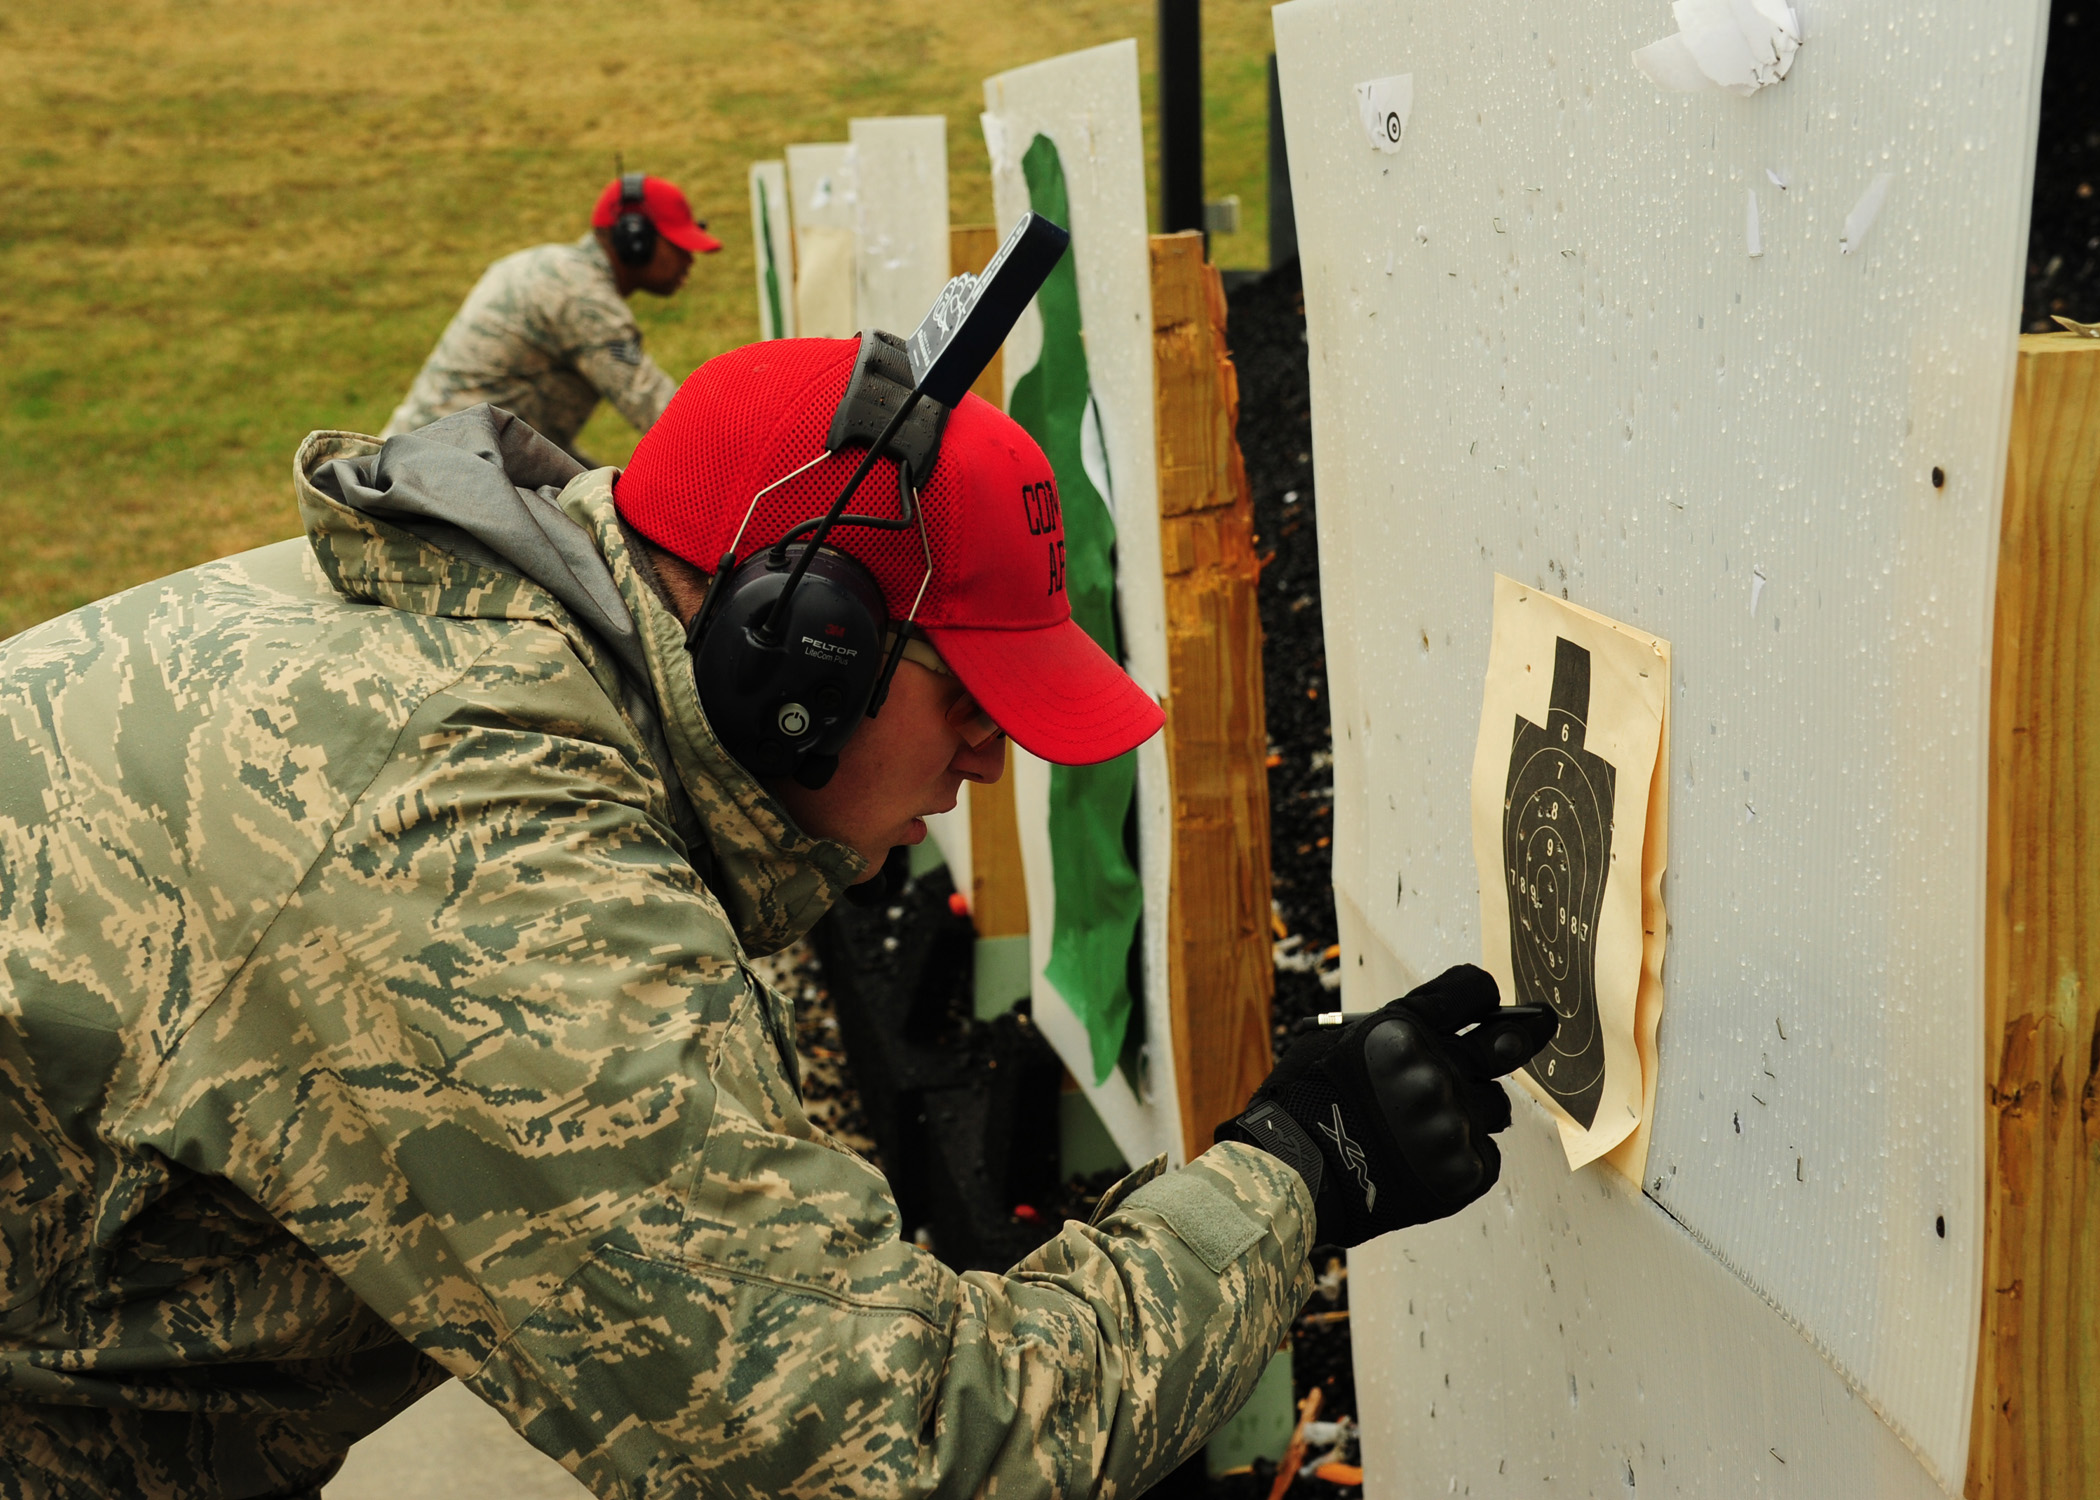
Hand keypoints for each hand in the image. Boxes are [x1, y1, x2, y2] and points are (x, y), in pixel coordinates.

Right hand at [1215, 965, 1555, 1247]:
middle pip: (1506, 1043)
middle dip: (1524, 1032)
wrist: (1292, 1180)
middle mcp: (1435, 1071)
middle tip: (1540, 1025)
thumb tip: (1439, 1026)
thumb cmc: (1305, 1103)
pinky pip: (1484, 1154)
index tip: (1486, 1001)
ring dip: (1471, 1109)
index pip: (1474, 990)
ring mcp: (1452, 1124)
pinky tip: (1427, 1159)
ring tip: (1428, 1125)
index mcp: (1402, 1029)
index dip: (1481, 994)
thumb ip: (1398, 1029)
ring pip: (1494, 1106)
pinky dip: (1463, 1156)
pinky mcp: (1463, 1172)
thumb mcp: (1337, 1040)